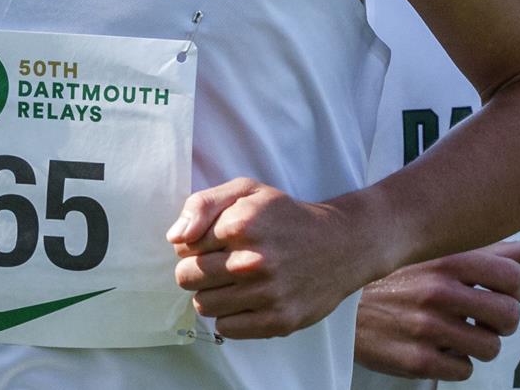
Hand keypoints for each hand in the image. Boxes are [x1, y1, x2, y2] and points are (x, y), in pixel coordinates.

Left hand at [169, 177, 372, 338]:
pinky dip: (232, 316)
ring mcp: (267, 294)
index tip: (221, 241)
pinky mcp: (278, 320)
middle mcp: (254, 260)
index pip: (184, 247)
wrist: (344, 244)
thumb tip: (175, 238)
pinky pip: (226, 328)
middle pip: (186, 278)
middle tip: (225, 263)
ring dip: (215, 294)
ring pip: (203, 305)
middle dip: (199, 270)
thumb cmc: (287, 217)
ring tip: (239, 281)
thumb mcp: (247, 192)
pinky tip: (251, 299)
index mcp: (243, 223)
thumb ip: (202, 204)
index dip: (199, 244)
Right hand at [354, 236, 519, 379]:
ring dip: (481, 345)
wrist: (344, 306)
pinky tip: (442, 350)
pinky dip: (458, 364)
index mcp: (449, 262)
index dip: (516, 291)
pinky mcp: (415, 361)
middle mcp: (439, 293)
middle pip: (509, 316)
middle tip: (487, 319)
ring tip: (462, 334)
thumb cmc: (402, 276)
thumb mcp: (443, 254)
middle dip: (504, 322)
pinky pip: (463, 372)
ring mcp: (426, 329)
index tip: (502, 294)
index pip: (513, 278)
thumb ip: (495, 252)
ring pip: (490, 348)